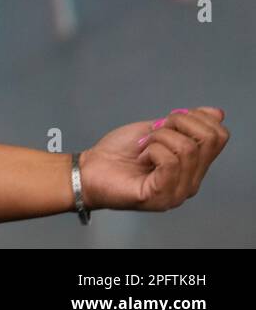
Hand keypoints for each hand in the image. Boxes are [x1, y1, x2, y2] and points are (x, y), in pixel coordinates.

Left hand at [79, 107, 229, 212]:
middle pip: (207, 139)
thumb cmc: (119, 151)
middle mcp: (192, 181)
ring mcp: (178, 192)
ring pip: (186, 148)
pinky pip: (169, 161)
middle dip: (177, 123)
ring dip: (157, 138)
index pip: (219, 136)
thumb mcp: (155, 129)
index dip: (196, 118)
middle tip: (153, 133)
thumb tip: (217, 113)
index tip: (169, 120)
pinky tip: (141, 158)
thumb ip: (185, 124)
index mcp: (194, 166)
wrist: (90, 169)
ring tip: (143, 148)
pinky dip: (152, 150)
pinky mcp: (161, 196)